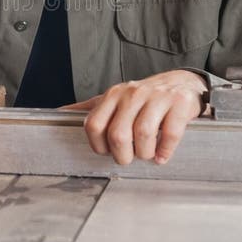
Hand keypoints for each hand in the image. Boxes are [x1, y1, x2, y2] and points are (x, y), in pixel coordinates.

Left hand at [64, 70, 206, 165]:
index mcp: (113, 95)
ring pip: (143, 133)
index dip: (98, 145)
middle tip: (128, 158)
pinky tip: (162, 155)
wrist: (183, 83)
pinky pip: (170, 133)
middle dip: (122, 155)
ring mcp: (157, 98)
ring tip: (147, 156)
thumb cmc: (145, 97)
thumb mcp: (115, 99)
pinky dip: (165, 150)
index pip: (94, 125)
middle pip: (118, 134)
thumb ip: (90, 108)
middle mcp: (133, 94)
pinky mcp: (179, 104)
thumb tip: (59, 113)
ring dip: (144, 153)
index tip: (107, 151)